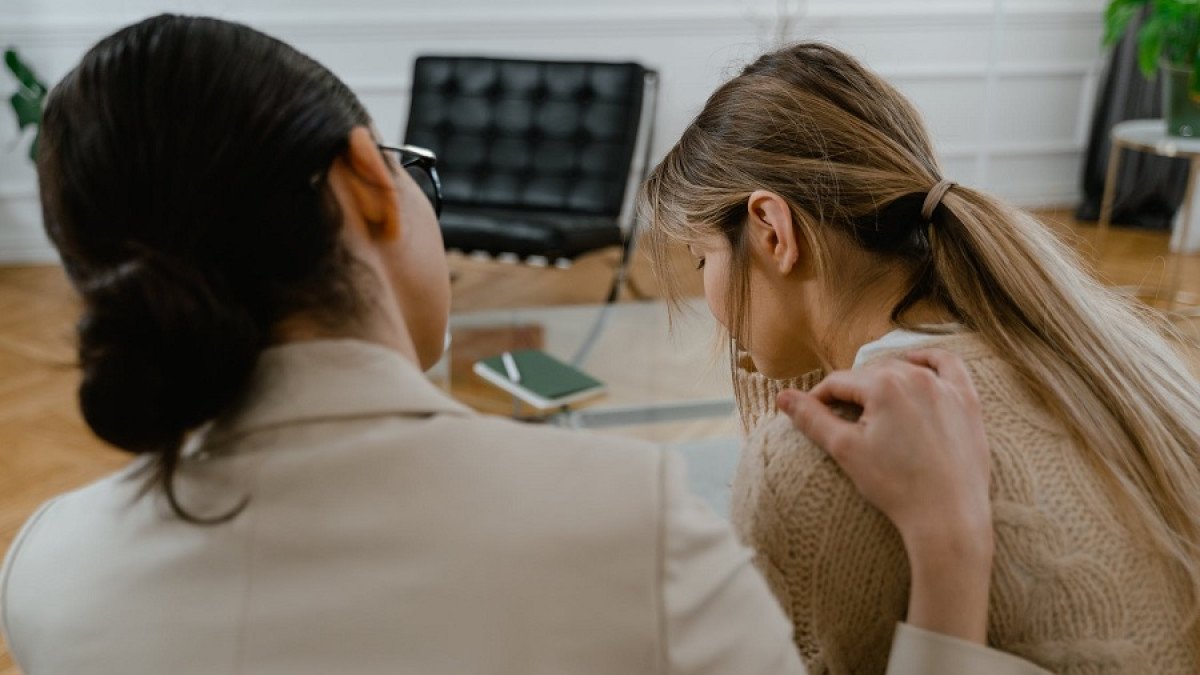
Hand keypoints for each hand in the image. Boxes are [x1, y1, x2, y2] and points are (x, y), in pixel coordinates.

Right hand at [776, 349, 992, 642]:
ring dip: (883, 380)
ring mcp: (945, 388)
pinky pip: (949, 366)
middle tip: (839, 418)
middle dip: (851, 392)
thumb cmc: (895, 486)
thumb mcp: (845, 450)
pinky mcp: (967, 402)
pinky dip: (929, 361)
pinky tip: (915, 365)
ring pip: (904, 369)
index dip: (818, 399)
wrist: (948, 517)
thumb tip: (781, 397)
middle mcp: (916, 377)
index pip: (838, 383)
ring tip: (870, 404)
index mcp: (883, 385)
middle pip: (869, 374)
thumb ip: (811, 418)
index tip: (810, 416)